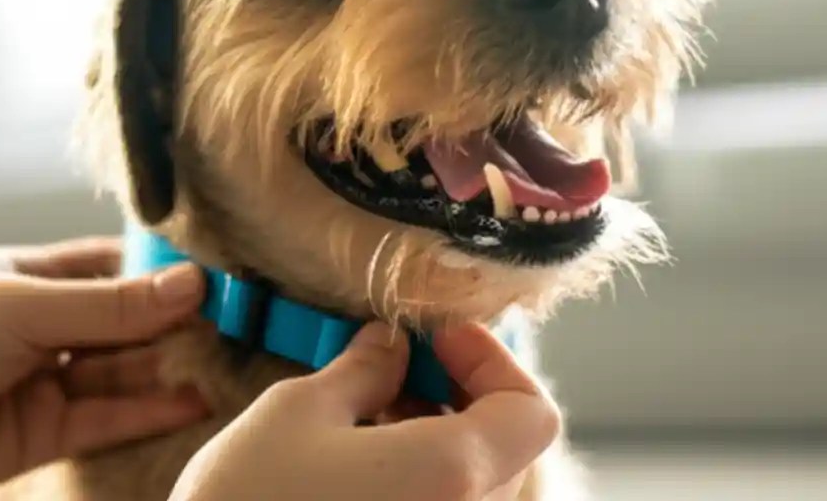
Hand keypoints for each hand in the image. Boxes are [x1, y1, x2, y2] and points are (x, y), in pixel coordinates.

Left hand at [0, 237, 210, 500]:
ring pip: (117, 370)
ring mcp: (37, 381)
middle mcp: (32, 326)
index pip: (102, 266)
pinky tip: (195, 401)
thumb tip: (193, 284)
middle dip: (169, 320)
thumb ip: (110, 306)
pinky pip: (105, 418)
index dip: (154, 270)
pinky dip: (150, 410)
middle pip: (117, 320)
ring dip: (166, 366)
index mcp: (18, 276)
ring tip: (224, 359)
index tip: (211, 273)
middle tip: (232, 319)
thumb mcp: (21, 306)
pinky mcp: (40, 434)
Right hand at [171, 322, 560, 500]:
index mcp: (453, 474)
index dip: (491, 362)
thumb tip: (390, 346)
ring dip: (436, 440)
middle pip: (505, 451)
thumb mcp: (296, 413)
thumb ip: (362, 372)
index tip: (435, 341)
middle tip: (394, 369)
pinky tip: (355, 468)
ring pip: (473, 488)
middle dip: (456, 396)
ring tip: (365, 417)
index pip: (530, 413)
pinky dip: (416, 483)